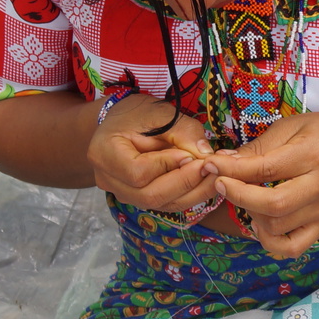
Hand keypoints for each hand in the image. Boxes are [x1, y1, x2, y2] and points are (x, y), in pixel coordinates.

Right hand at [88, 94, 219, 213]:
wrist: (122, 121)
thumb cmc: (138, 113)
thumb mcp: (160, 113)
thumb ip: (183, 132)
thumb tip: (205, 155)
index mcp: (104, 154)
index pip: (137, 172)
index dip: (168, 166)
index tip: (191, 154)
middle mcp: (108, 180)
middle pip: (149, 195)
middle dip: (185, 183)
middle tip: (210, 167)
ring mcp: (122, 193)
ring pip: (161, 204)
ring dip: (193, 192)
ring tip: (215, 175)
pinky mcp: (139, 198)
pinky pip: (167, 203)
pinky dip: (190, 194)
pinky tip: (207, 181)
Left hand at [208, 112, 318, 258]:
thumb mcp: (290, 127)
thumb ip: (257, 148)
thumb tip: (222, 164)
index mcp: (314, 154)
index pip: (264, 169)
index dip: (231, 170)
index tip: (212, 166)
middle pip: (272, 204)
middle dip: (238, 195)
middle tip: (223, 183)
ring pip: (278, 227)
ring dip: (252, 214)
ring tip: (247, 198)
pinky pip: (293, 246)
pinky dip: (270, 242)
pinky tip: (262, 223)